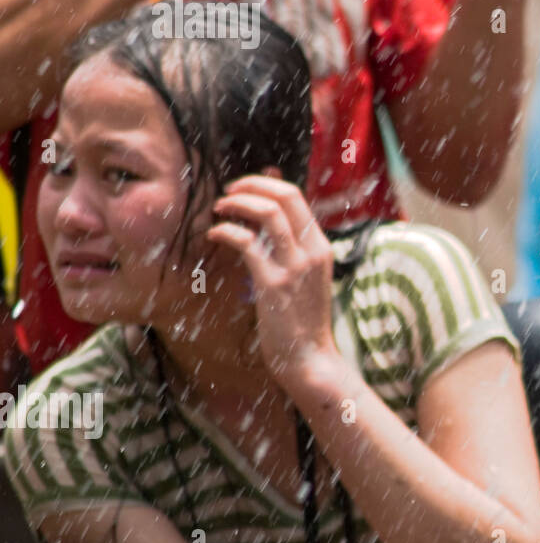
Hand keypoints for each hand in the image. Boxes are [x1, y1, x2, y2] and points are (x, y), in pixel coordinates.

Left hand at [205, 176, 338, 379]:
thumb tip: (266, 219)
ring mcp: (295, 266)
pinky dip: (226, 231)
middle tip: (228, 191)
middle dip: (251, 184)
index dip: (265, 184)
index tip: (242, 189)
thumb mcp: (304, 277)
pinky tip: (215, 234)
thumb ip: (289, 248)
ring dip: (238, 203)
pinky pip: (247, 244)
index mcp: (321, 246)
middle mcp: (313, 250)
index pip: (296, 196)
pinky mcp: (274, 284)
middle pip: (286, 195)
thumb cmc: (301, 321)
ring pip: (269, 213)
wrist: (310, 359)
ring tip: (219, 207)